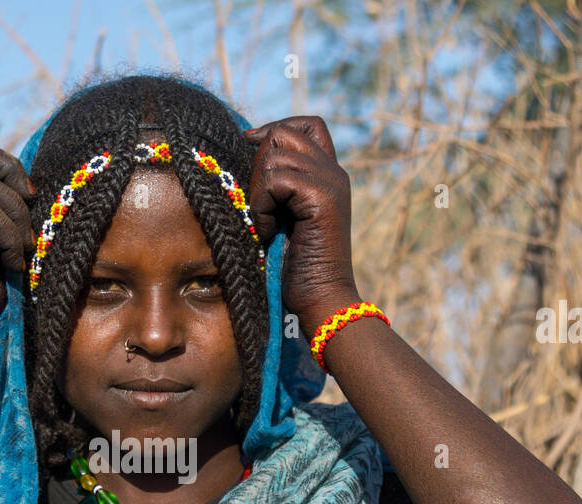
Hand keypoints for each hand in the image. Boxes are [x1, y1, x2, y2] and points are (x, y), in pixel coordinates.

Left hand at [242, 116, 360, 331]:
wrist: (320, 300)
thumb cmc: (295, 267)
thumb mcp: (284, 216)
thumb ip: (277, 185)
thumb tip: (246, 150)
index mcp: (328, 175)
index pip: (307, 124)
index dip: (276, 128)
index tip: (249, 146)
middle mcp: (334, 173)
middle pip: (284, 132)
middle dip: (259, 163)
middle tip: (260, 204)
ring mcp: (331, 182)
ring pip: (275, 155)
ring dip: (259, 191)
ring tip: (266, 223)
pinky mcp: (322, 197)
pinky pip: (276, 180)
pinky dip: (263, 207)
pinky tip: (269, 232)